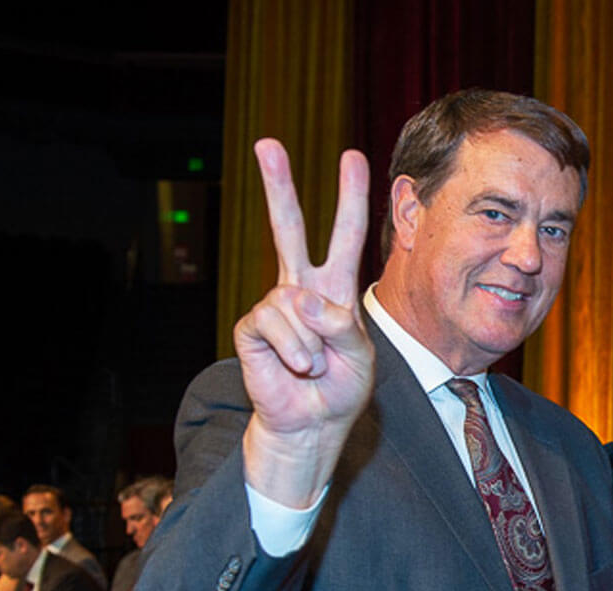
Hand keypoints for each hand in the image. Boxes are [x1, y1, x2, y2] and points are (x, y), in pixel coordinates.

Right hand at [233, 138, 374, 507]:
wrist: (312, 424)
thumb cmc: (340, 389)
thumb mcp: (360, 354)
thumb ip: (342, 324)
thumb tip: (304, 298)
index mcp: (336, 287)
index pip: (345, 235)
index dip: (350, 197)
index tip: (351, 156)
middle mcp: (302, 288)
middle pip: (287, 227)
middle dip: (277, 185)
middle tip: (266, 143)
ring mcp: (275, 306)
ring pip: (294, 301)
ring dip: (314, 344)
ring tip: (314, 366)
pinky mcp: (253, 328)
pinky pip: (276, 325)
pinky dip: (295, 353)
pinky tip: (296, 368)